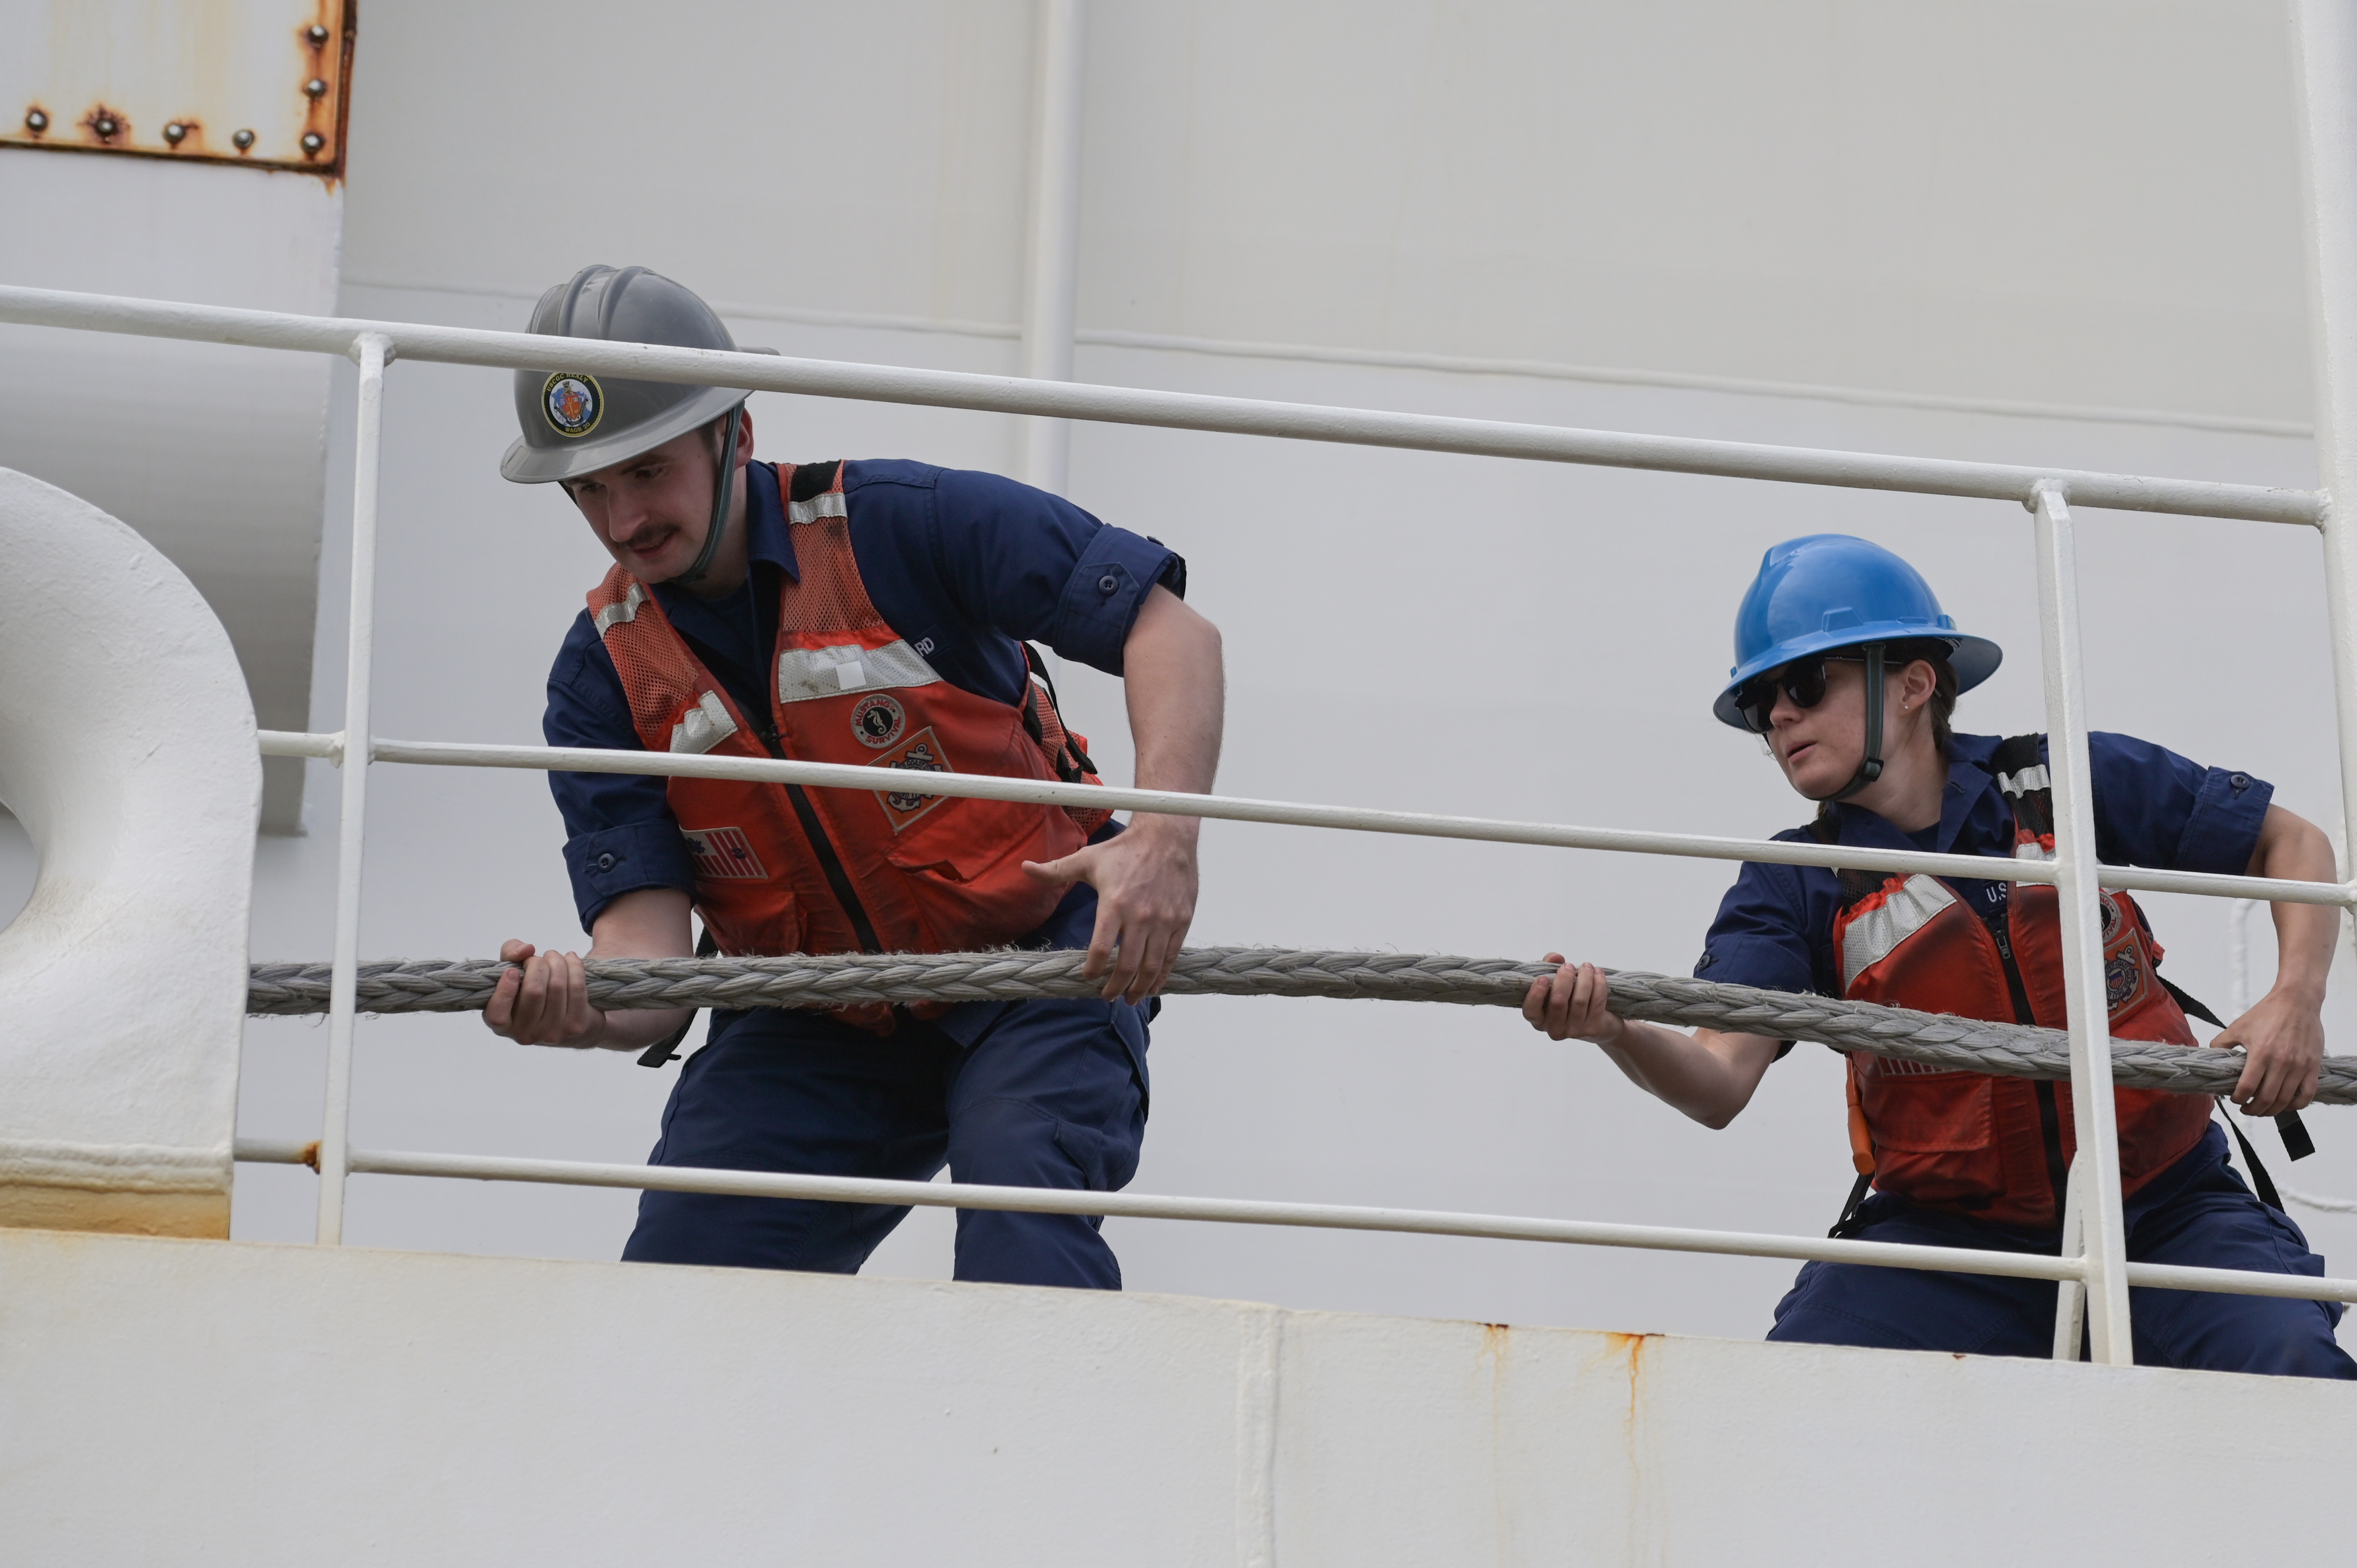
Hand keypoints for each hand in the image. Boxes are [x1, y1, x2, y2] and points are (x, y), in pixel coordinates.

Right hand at [484, 939, 607, 1046]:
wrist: (568, 1013)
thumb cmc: (531, 988)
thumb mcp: (512, 971)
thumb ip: (509, 954)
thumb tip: (526, 950)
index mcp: (503, 1026)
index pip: (496, 1015)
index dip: (505, 990)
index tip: (513, 970)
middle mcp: (525, 1035)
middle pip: (533, 992)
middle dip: (537, 965)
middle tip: (538, 959)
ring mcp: (552, 1033)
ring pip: (556, 986)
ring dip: (556, 962)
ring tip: (553, 956)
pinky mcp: (576, 1025)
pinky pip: (577, 988)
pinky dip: (575, 966)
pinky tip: (570, 958)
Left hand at [1023, 816, 1198, 1002]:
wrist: (1167, 837)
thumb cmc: (1124, 850)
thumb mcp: (1087, 859)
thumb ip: (1055, 870)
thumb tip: (1024, 869)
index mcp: (1114, 903)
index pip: (1100, 949)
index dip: (1093, 970)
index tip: (1088, 977)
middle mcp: (1140, 916)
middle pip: (1127, 965)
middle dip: (1115, 987)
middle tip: (1107, 997)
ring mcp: (1163, 921)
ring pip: (1151, 966)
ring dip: (1139, 988)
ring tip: (1130, 999)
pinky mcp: (1181, 921)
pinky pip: (1171, 956)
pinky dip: (1162, 976)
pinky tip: (1153, 986)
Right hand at [1522, 955, 1625, 1044]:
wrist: (1598, 1023)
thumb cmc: (1569, 999)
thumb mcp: (1554, 984)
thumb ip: (1549, 967)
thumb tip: (1555, 957)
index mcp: (1539, 1019)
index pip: (1531, 1012)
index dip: (1535, 995)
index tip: (1543, 977)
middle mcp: (1554, 1029)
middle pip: (1558, 1002)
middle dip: (1564, 979)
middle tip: (1568, 966)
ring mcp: (1574, 1031)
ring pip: (1579, 1000)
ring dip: (1584, 978)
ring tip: (1586, 966)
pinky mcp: (1593, 1029)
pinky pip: (1596, 1002)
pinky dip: (1599, 984)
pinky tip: (1598, 973)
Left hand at [2212, 985, 2324, 1116]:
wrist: (2297, 1001)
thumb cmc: (2267, 1013)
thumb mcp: (2238, 1027)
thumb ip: (2221, 1043)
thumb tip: (2211, 1057)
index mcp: (2260, 1054)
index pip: (2247, 1088)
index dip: (2238, 1099)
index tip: (2235, 1099)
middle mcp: (2281, 1062)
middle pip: (2266, 1099)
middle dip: (2254, 1109)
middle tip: (2247, 1109)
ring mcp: (2300, 1066)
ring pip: (2285, 1100)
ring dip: (2272, 1110)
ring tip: (2263, 1109)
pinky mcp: (2313, 1066)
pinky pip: (2307, 1095)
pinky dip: (2295, 1105)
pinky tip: (2285, 1104)